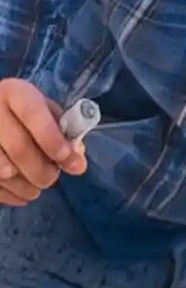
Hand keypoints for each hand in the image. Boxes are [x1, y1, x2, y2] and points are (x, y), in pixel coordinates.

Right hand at [0, 78, 87, 205]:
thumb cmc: (25, 112)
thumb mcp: (46, 111)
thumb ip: (65, 132)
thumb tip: (77, 160)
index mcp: (15, 92)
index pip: (33, 115)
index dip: (52, 139)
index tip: (68, 160)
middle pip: (18, 147)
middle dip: (41, 170)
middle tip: (52, 179)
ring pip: (2, 169)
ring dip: (24, 185)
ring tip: (36, 189)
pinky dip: (8, 193)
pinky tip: (20, 195)